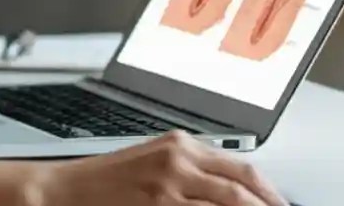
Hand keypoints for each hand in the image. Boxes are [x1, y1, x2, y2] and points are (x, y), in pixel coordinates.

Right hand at [39, 131, 287, 205]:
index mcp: (179, 144)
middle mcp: (178, 161)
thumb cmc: (104, 181)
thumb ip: (189, 170)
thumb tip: (229, 191)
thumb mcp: (151, 162)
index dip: (269, 192)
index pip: (241, 168)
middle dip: (269, 205)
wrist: (65, 189)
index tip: (279, 204)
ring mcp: (170, 186)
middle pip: (243, 188)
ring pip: (230, 205)